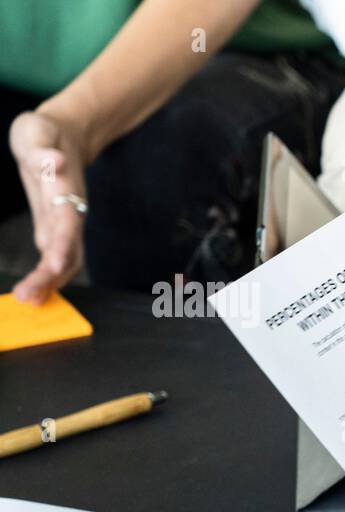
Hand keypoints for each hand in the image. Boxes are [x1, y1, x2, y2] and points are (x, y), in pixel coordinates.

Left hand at [9, 110, 88, 302]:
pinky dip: (48, 277)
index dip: (62, 246)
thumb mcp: (38, 132)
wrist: (63, 138)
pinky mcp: (56, 230)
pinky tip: (33, 291)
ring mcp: (65, 224)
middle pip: (69, 252)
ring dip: (50, 282)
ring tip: (29, 299)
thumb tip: (55, 162)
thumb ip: (44, 150)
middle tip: (28, 297)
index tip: (54, 265)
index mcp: (65, 192)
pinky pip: (56, 259)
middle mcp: (70, 214)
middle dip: (51, 276)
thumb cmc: (45, 134)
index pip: (66, 224)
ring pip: (66, 261)